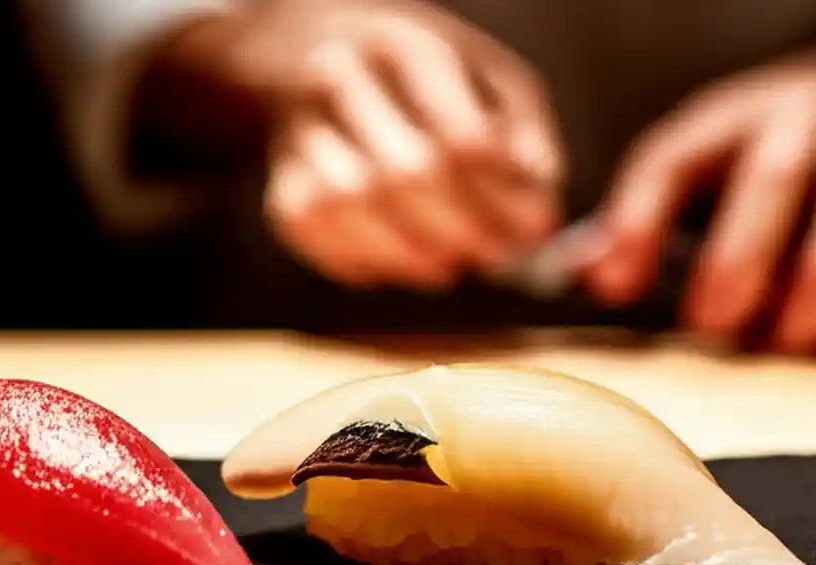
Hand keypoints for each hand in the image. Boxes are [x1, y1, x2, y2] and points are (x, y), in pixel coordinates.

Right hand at [171, 0, 564, 290]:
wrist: (314, 49)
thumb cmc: (421, 76)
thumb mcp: (489, 79)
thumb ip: (524, 140)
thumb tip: (537, 218)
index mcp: (407, 46)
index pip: (461, 137)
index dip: (502, 198)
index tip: (532, 231)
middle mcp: (343, 78)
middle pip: (405, 174)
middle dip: (461, 231)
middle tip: (494, 258)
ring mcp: (300, 125)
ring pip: (350, 206)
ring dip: (408, 254)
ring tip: (447, 267)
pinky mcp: (278, 173)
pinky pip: (309, 228)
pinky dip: (357, 259)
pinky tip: (396, 264)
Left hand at [585, 27, 815, 352]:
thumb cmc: (748, 153)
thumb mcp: (685, 164)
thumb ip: (635, 220)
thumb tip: (595, 278)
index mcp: (726, 119)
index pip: (670, 161)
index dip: (637, 224)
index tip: (614, 287)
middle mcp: (804, 123)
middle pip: (775, 180)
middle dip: (741, 261)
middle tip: (713, 326)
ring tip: (785, 344)